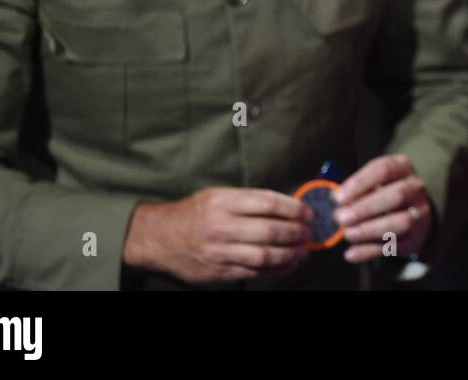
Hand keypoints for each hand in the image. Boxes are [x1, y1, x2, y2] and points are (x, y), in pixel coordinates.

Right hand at [123, 187, 313, 282]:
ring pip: (265, 255)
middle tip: (309, 232)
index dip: (294, 208)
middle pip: (270, 230)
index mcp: (223, 202)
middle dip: (296, 232)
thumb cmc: (194, 213)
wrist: (158, 237)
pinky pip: (254, 273)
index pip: (267, 202)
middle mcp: (221, 226)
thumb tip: (288, 205)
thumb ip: (250, 200)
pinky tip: (289, 263)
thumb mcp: (218, 195)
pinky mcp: (219, 272)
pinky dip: (276, 269)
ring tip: (303, 250)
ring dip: (291, 253)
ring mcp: (219, 252)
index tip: (308, 212)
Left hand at [333, 154, 431, 262]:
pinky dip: (370, 251)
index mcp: (403, 167)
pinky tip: (352, 253)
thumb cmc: (386, 191)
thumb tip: (336, 198)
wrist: (414, 212)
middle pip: (396, 195)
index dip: (359, 183)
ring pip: (400, 222)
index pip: (383, 170)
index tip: (338, 197)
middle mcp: (416, 188)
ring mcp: (420, 213)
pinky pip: (394, 246)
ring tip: (348, 234)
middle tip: (341, 217)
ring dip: (370, 229)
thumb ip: (357, 187)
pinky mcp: (415, 238)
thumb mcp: (375, 180)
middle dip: (365, 208)